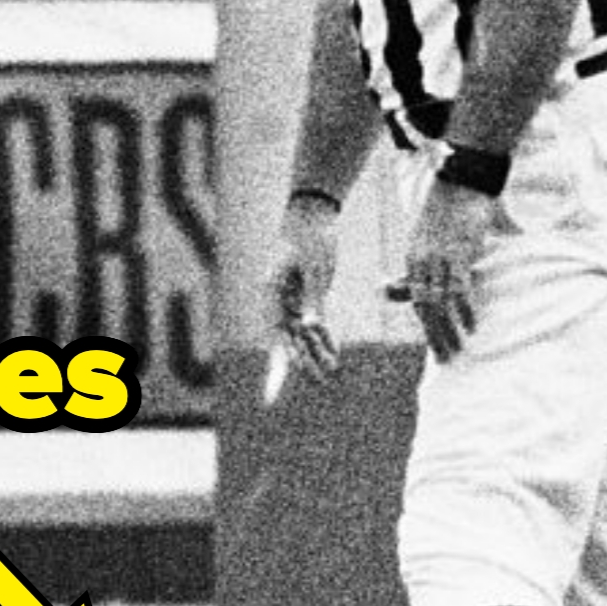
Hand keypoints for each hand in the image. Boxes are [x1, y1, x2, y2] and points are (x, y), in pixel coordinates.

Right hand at [269, 190, 343, 383]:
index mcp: (272, 293)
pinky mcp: (306, 294)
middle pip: (288, 339)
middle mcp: (278, 300)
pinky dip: (323, 336)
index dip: (276, 365)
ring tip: (332, 370)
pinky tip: (334, 352)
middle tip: (321, 380)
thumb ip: (313, 298)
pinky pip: (313, 321)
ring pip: (301, 333)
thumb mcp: (315, 267)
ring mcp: (291, 298)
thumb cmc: (310, 236)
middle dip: (303, 361)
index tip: (272, 394)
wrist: (314, 212)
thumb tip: (311, 327)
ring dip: (316, 351)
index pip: (274, 336)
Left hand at [403, 176, 505, 362]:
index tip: (436, 343)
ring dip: (449, 330)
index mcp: (413, 258)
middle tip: (445, 358)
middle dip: (435, 335)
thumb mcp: (427, 238)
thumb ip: (417, 265)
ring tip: (457, 351)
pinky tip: (471, 327)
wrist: (461, 180)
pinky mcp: (459, 254)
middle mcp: (422, 261)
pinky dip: (465, 311)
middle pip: (425, 307)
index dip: (426, 324)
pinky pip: (459, 290)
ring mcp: (440, 259)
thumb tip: (395, 288)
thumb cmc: (447, 208)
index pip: (415, 299)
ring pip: (440, 304)